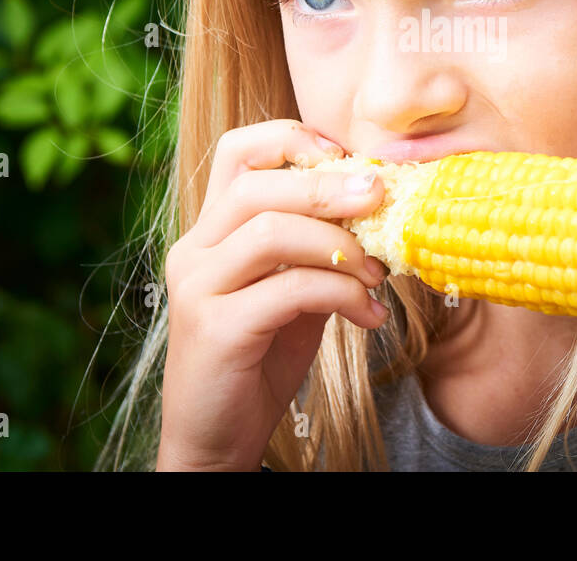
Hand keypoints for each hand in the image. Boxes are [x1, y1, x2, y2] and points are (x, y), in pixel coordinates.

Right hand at [156, 119, 387, 470]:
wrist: (219, 437)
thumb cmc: (261, 357)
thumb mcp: (294, 289)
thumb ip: (319, 247)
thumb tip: (380, 205)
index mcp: (210, 230)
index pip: (237, 152)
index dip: (293, 139)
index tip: (347, 156)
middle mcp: (194, 250)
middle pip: (260, 186)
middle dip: (330, 186)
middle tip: (382, 197)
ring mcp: (198, 288)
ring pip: (272, 231)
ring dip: (340, 245)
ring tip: (378, 273)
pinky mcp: (215, 329)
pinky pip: (290, 289)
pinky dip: (342, 295)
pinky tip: (370, 316)